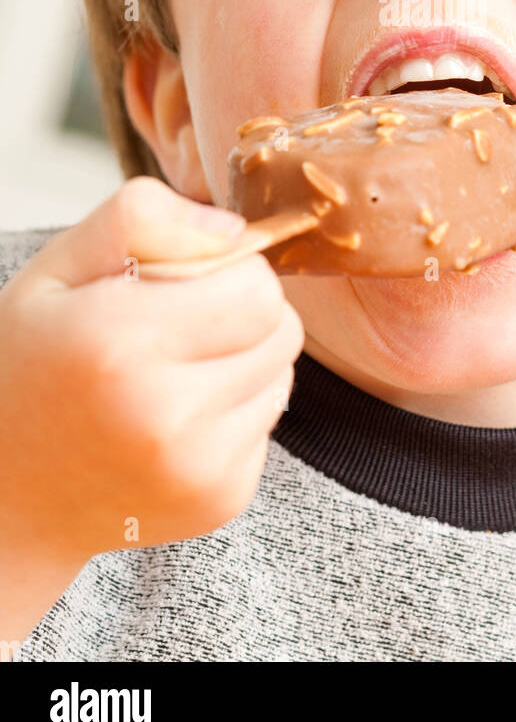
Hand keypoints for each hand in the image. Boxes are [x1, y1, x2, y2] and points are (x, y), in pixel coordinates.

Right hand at [0, 176, 303, 565]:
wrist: (8, 493)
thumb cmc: (30, 366)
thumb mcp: (58, 269)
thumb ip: (142, 219)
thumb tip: (234, 231)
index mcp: (123, 344)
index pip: (259, 289)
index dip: (228, 272)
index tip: (185, 284)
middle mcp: (166, 415)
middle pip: (282, 331)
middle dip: (244, 313)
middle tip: (179, 327)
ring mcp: (198, 469)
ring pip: (282, 376)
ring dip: (243, 364)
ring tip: (171, 375)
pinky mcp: (220, 502)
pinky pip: (268, 426)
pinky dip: (233, 414)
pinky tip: (175, 420)